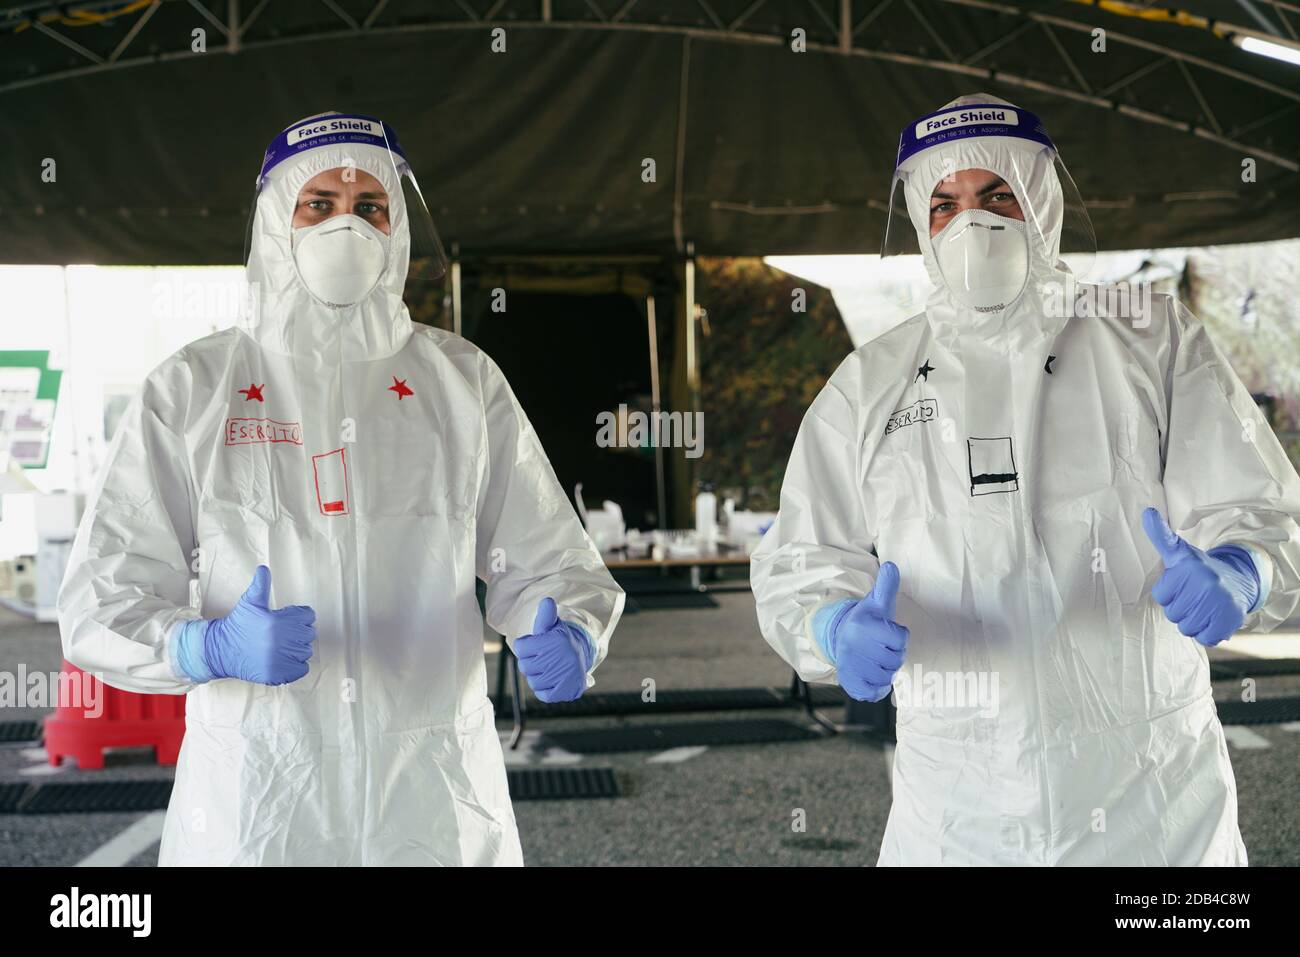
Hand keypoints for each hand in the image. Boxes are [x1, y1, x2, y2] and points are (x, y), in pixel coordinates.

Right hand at [177, 566, 316, 683]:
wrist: (221, 650)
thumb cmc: (237, 625)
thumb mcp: (249, 602)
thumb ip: (260, 585)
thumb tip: (263, 569)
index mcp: (277, 622)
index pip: (308, 616)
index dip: (300, 616)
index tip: (289, 619)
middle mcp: (280, 641)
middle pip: (308, 634)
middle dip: (299, 632)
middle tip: (284, 633)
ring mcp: (279, 659)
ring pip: (305, 651)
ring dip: (298, 648)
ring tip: (283, 645)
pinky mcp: (278, 673)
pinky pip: (301, 669)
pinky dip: (296, 665)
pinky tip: (284, 658)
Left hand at [514, 598, 594, 702]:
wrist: (580, 659)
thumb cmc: (559, 641)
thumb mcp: (552, 626)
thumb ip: (546, 616)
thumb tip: (547, 601)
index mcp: (554, 640)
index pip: (520, 647)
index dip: (526, 647)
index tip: (536, 645)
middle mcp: (560, 657)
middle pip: (525, 666)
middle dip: (531, 663)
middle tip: (543, 658)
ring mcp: (563, 675)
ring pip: (533, 682)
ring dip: (538, 677)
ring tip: (549, 669)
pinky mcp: (565, 691)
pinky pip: (542, 694)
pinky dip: (544, 690)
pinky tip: (553, 681)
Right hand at [830, 562, 908, 701]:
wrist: (839, 638)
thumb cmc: (867, 621)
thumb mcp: (877, 602)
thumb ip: (887, 585)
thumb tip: (891, 565)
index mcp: (863, 625)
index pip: (901, 638)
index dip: (899, 636)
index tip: (888, 632)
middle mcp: (854, 645)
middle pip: (896, 660)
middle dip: (894, 655)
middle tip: (882, 647)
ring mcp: (851, 665)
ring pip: (888, 677)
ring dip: (887, 670)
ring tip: (876, 659)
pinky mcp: (849, 682)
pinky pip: (875, 692)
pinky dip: (878, 687)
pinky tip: (872, 675)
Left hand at [1142, 508, 1259, 646]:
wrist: (1238, 581)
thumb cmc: (1199, 569)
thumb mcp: (1179, 551)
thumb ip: (1160, 536)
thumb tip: (1146, 512)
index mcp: (1188, 566)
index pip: (1161, 596)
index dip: (1169, 592)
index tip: (1182, 582)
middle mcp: (1206, 581)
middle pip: (1172, 614)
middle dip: (1180, 608)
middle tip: (1195, 595)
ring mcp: (1220, 601)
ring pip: (1186, 627)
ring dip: (1193, 621)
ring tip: (1204, 605)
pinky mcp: (1231, 619)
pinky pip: (1205, 638)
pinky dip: (1208, 632)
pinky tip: (1214, 617)